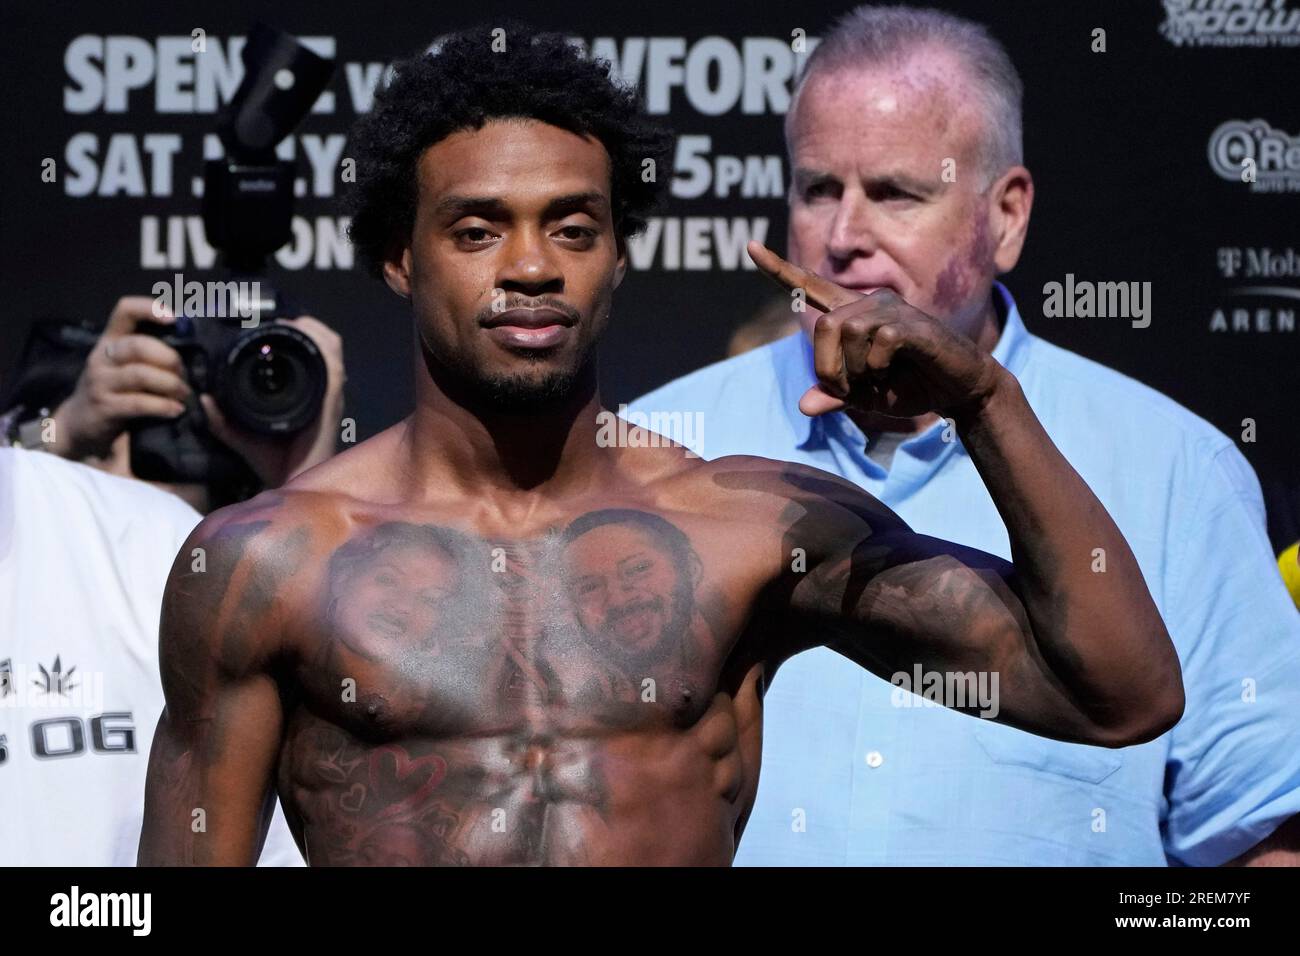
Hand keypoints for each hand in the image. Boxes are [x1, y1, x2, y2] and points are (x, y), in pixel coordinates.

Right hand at [51, 296, 188, 459]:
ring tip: (184, 394)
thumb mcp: (125, 365)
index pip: (125, 311)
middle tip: (184, 374)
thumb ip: (149, 353)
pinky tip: (176, 410)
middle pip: (139, 346)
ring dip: (170, 384)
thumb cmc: (114, 389)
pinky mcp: (105, 406)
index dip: (150, 309)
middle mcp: (102, 356)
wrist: (79, 423)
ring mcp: (101, 381)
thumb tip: (192, 347)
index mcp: (111, 340)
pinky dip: (163, 406)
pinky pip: (139, 403)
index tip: (174, 320)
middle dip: (169, 359)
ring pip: (140, 374)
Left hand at [201, 315, 345, 487]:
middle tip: (283, 320)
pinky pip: (332, 367)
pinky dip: (320, 347)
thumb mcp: (241, 435)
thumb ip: (221, 420)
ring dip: (314, 331)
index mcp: (308, 397)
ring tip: (291, 323)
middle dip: (309, 327)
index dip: (301, 334)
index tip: (276, 325)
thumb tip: (203, 399)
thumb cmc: (275, 466)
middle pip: (328, 345)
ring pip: (332, 349)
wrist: (291, 486)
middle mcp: (322, 393)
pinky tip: (301, 337)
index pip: (314, 356)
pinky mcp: (329, 403)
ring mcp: (328, 397)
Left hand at [747, 241, 1006, 421]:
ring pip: (847, 333)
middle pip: (822, 327)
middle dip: (829, 368)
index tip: (749, 247)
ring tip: (878, 380)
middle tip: (852, 389)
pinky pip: (877, 342)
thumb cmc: (912, 387)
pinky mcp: (910, 322)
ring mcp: (891, 308)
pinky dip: (879, 366)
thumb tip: (804, 407)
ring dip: (856, 370)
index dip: (778, 270)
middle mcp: (869, 303)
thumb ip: (835, 396)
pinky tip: (895, 371)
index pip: (809, 287)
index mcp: (853, 315)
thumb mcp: (866, 398)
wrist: (959, 389)